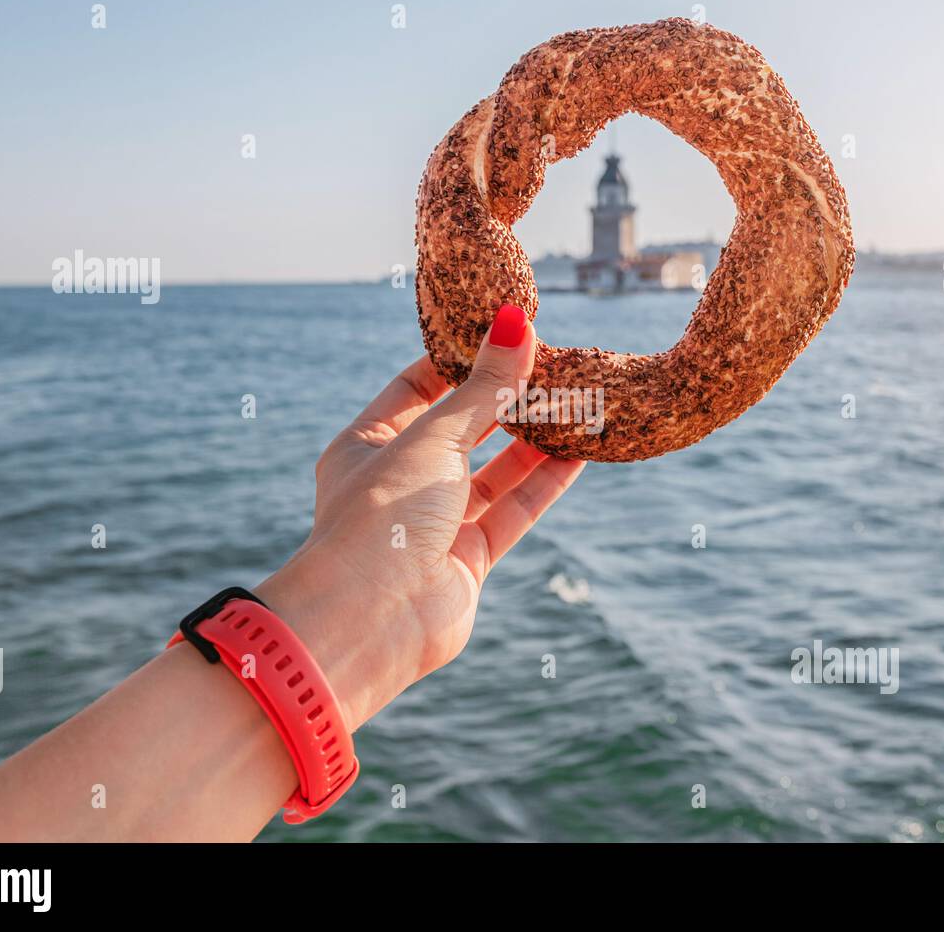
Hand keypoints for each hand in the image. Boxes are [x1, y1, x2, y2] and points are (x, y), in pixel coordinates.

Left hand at [255, 304, 583, 729]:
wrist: (372, 621)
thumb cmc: (382, 517)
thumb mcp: (435, 439)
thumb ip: (483, 388)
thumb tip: (516, 322)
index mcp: (366, 446)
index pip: (415, 388)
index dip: (459, 361)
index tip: (502, 334)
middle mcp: (398, 484)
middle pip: (461, 431)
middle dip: (505, 401)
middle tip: (552, 366)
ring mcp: (433, 525)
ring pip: (492, 473)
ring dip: (532, 442)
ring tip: (576, 405)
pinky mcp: (466, 561)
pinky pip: (510, 512)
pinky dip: (542, 484)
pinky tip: (578, 454)